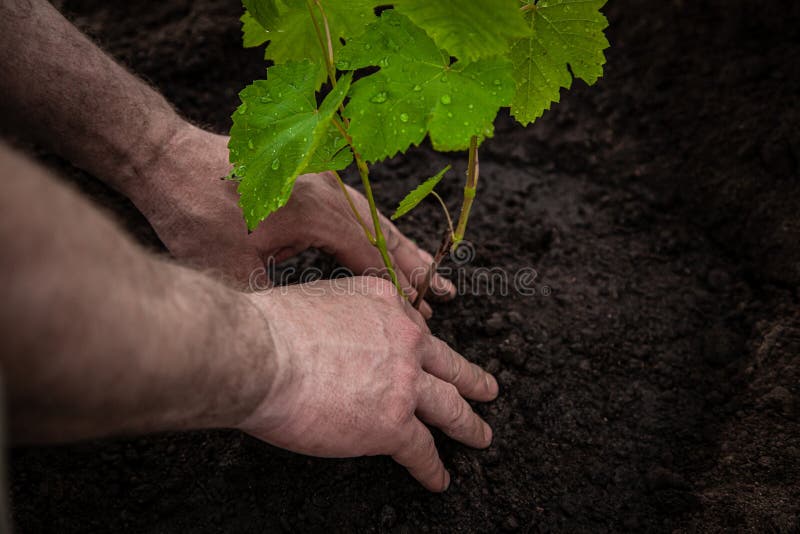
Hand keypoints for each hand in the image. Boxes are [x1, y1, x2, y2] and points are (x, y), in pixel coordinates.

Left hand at [132, 124, 453, 315]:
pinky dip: (369, 230)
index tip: (419, 316)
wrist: (164, 157)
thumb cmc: (193, 211)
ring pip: (371, 217)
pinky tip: (371, 246)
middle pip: (384, 233)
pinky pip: (350, 206)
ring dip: (397, 246)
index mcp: (316, 214)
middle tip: (446, 292)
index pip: (371, 259)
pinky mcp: (303, 174)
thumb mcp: (231, 268)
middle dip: (415, 266)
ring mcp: (316, 178)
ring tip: (425, 269)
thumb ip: (275, 300)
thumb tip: (303, 333)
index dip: (396, 291)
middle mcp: (326, 191)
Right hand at [240, 277, 498, 490]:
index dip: (425, 347)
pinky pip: (422, 451)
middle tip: (488, 390)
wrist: (260, 354)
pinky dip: (432, 468)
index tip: (432, 357)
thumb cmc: (270, 326)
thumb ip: (342, 314)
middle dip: (471, 379)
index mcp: (384, 303)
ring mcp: (404, 382)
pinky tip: (438, 479)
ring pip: (449, 407)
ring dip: (469, 424)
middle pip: (447, 364)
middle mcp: (404, 338)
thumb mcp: (318, 296)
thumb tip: (339, 335)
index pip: (416, 328)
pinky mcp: (393, 424)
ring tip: (481, 436)